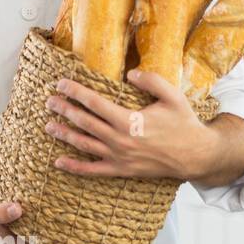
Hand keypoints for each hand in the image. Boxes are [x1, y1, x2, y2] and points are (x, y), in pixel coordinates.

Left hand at [44, 70, 215, 180]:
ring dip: (63, 134)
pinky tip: (57, 162)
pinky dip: (74, 167)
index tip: (60, 84)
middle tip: (49, 101)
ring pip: (83, 144)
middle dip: (64, 110)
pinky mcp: (120, 170)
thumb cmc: (184, 124)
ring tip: (48, 125)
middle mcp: (119, 139)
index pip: (94, 102)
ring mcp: (118, 157)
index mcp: (129, 120)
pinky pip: (92, 170)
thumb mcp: (173, 97)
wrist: (196, 156)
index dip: (74, 92)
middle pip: (84, 121)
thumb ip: (152, 81)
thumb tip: (130, 73)